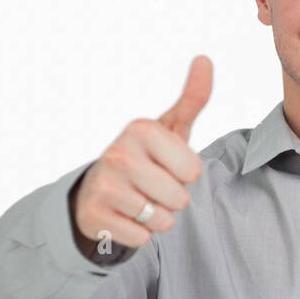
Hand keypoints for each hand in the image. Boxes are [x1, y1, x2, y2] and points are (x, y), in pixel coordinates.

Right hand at [73, 55, 212, 251]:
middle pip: (180, 198)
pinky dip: (139, 233)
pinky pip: (142, 238)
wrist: (97, 189)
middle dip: (172, 198)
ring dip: (157, 217)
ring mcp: (103, 186)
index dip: (185, 173)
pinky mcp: (94, 217)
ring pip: (162, 220)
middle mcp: (118, 154)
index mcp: (141, 130)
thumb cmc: (145, 156)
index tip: (165, 164)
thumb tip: (205, 59)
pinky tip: (124, 216)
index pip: (193, 170)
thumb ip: (192, 98)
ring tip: (139, 200)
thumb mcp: (168, 127)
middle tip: (152, 185)